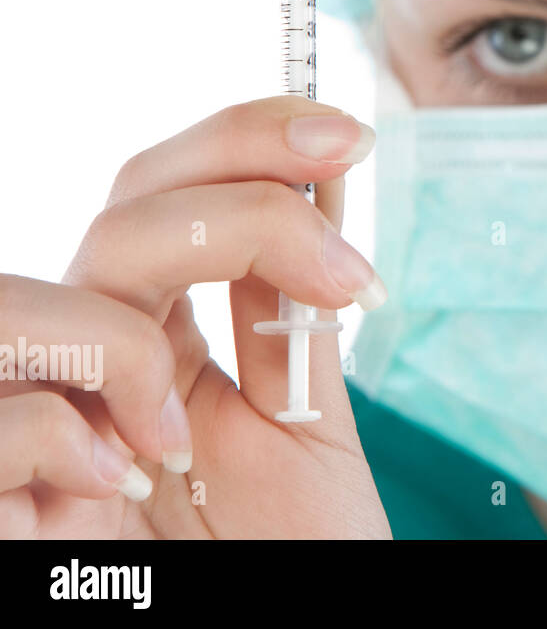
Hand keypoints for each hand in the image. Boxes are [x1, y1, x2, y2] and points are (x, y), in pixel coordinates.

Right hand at [0, 97, 391, 537]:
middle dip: (233, 190)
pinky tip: (120, 489)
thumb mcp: (301, 430)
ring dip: (133, 341)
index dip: (244, 139)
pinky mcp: (0, 497)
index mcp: (160, 341)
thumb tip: (325, 177)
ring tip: (196, 431)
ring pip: (26, 300)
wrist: (282, 626)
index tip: (344, 135)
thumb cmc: (285, 556)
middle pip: (117, 215)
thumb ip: (294, 317)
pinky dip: (57, 441)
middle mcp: (88, 367)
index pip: (169, 195)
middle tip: (342, 221)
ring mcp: (35, 424)